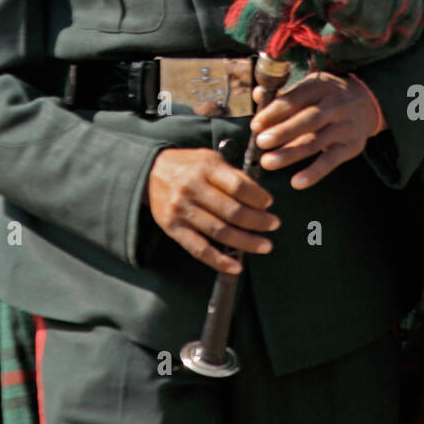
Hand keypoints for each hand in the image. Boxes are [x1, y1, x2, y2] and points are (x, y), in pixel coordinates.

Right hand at [144, 148, 279, 274]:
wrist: (150, 172)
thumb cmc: (187, 165)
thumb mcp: (209, 158)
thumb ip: (232, 174)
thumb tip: (259, 196)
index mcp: (204, 167)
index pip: (238, 185)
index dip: (257, 197)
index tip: (269, 204)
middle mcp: (192, 188)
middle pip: (232, 211)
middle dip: (258, 221)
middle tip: (273, 225)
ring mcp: (181, 210)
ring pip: (219, 232)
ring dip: (246, 242)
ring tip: (264, 245)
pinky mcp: (173, 228)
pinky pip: (199, 249)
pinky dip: (219, 261)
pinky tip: (236, 266)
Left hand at [250, 71, 381, 189]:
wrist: (367, 103)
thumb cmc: (326, 96)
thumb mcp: (308, 87)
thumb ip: (283, 94)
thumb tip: (256, 94)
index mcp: (319, 87)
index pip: (295, 99)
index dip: (274, 112)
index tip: (255, 125)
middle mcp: (334, 105)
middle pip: (307, 120)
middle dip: (283, 131)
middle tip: (260, 142)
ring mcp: (344, 126)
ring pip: (316, 142)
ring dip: (291, 153)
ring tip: (268, 162)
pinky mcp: (351, 146)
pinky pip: (331, 161)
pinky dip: (314, 172)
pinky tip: (296, 182)